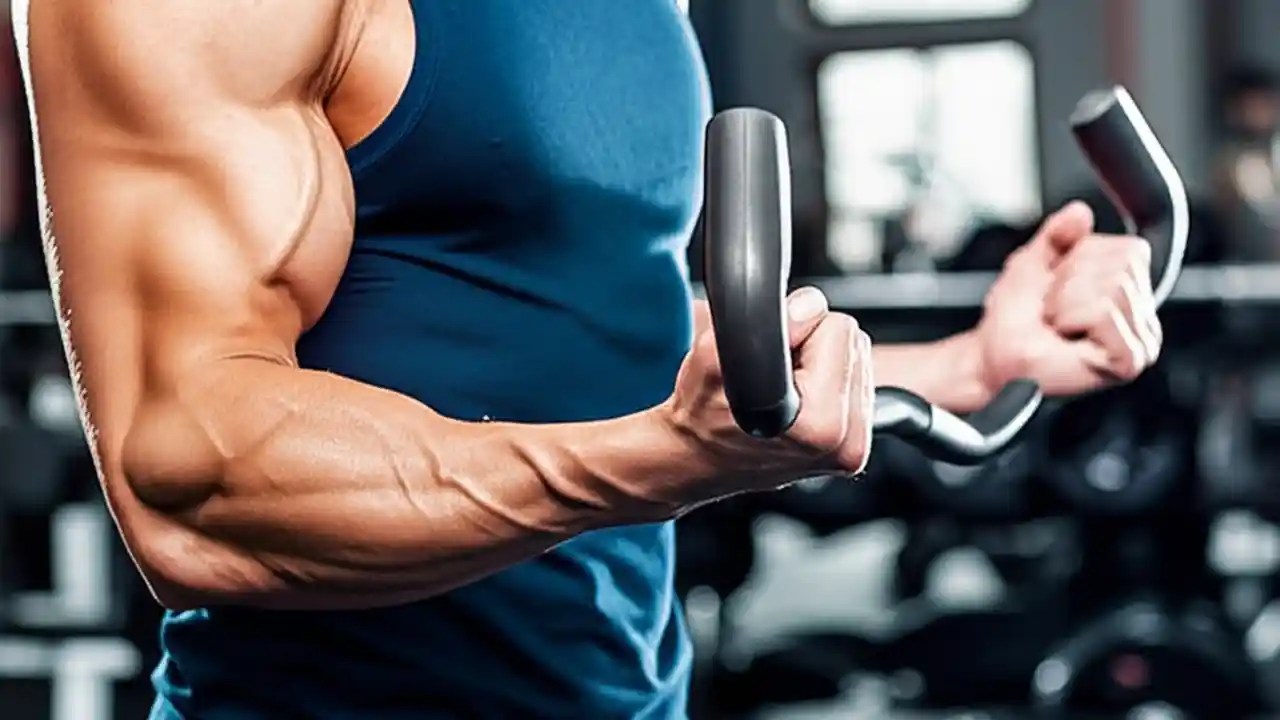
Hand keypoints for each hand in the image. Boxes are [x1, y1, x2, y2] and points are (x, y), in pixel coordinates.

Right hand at [662, 289, 873, 502]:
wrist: (696, 457)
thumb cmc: (702, 414)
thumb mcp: (713, 356)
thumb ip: (765, 324)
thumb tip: (810, 306)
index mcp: (821, 423)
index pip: (838, 329)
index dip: (798, 328)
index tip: (771, 357)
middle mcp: (844, 442)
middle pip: (853, 342)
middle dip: (812, 346)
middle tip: (773, 376)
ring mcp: (850, 450)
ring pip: (857, 360)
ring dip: (821, 365)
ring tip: (782, 392)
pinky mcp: (852, 449)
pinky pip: (855, 386)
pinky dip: (827, 385)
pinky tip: (796, 404)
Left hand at [976, 201, 1161, 397]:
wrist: (991, 355)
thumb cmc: (1014, 317)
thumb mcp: (1033, 261)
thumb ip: (1058, 234)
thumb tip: (1080, 212)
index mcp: (1132, 291)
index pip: (1131, 249)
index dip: (1082, 260)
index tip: (1058, 288)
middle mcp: (1144, 317)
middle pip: (1123, 266)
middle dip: (1071, 282)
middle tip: (1052, 310)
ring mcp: (1141, 342)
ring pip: (1113, 287)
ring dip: (1066, 302)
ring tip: (1055, 323)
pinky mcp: (1128, 361)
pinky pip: (1105, 313)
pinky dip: (1073, 317)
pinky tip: (1063, 335)